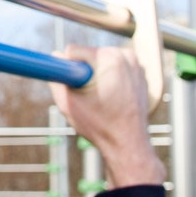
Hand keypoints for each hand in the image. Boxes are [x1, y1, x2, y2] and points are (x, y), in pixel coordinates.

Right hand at [49, 44, 165, 187]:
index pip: (74, 52)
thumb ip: (56, 77)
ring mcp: (136, 63)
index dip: (68, 70)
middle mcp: (126, 56)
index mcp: (110, 58)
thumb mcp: (67, 103)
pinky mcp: (140, 72)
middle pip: (89, 55)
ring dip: (96, 76)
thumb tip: (55, 56)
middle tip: (89, 98)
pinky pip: (114, 68)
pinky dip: (110, 79)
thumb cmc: (99, 126)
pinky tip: (112, 98)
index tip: (73, 86)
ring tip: (101, 100)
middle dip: (84, 73)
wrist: (128, 144)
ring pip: (101, 61)